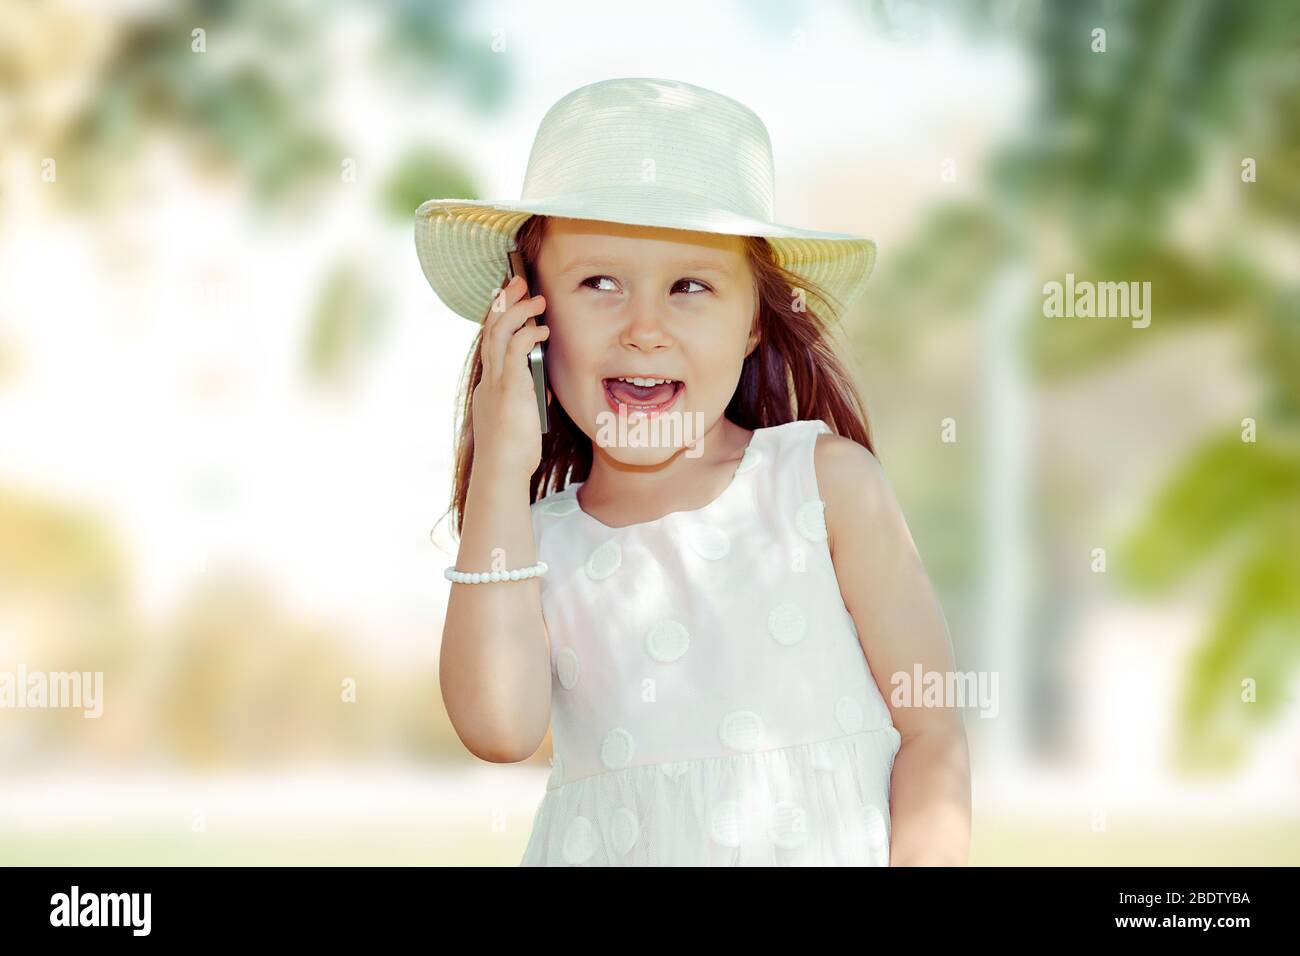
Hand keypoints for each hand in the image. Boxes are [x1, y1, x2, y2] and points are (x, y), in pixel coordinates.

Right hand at [472, 274, 549, 480]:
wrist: (502, 471)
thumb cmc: (512, 455)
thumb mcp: (521, 422)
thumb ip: (528, 402)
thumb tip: (542, 391)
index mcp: (488, 389)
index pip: (490, 345)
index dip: (498, 320)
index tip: (508, 301)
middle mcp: (488, 381)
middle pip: (490, 330)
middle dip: (503, 303)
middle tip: (516, 282)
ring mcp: (495, 383)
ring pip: (499, 333)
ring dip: (517, 311)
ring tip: (535, 297)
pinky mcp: (508, 388)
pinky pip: (515, 350)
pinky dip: (529, 334)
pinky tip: (543, 330)